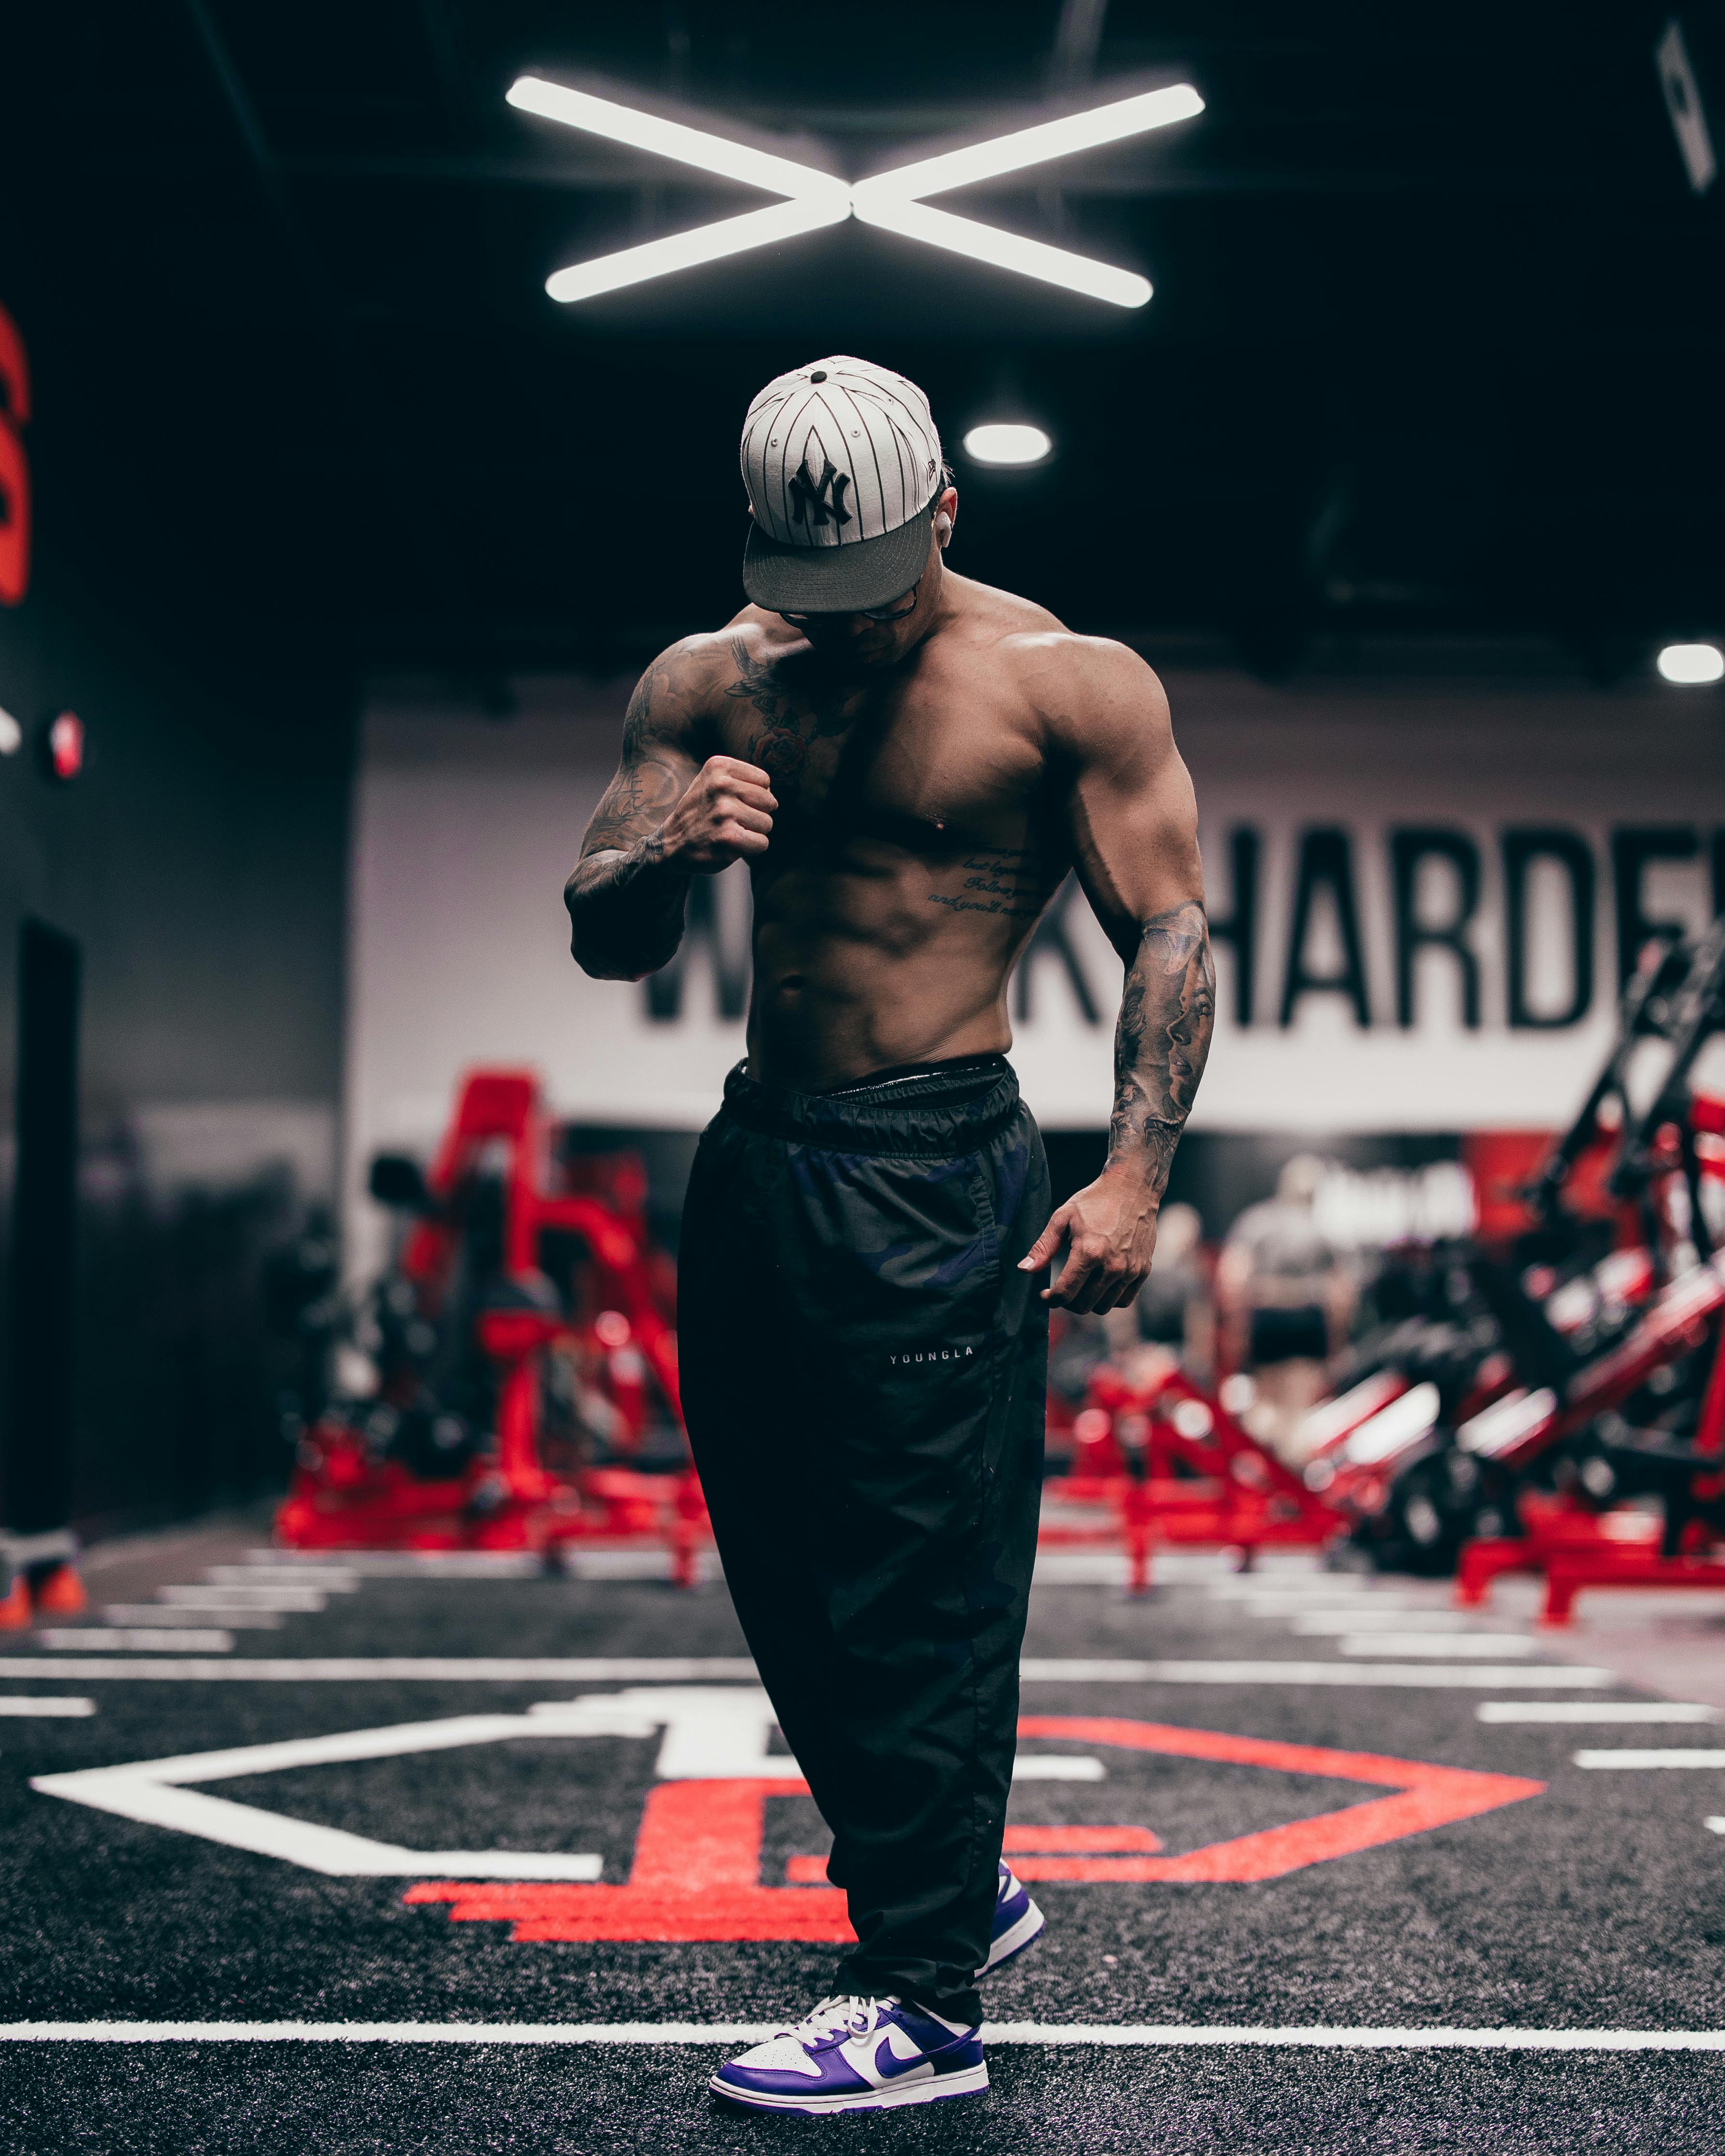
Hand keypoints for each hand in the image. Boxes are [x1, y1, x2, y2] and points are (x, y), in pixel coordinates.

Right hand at [652, 756, 775, 872]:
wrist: (671, 844)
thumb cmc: (700, 813)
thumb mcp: (712, 781)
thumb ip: (741, 778)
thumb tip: (772, 793)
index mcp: (718, 766)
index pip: (764, 781)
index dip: (755, 796)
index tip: (734, 803)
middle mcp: (721, 785)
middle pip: (769, 802)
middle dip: (756, 815)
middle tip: (733, 821)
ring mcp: (724, 811)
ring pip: (767, 823)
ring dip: (753, 832)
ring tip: (730, 831)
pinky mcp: (728, 837)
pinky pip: (762, 843)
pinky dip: (751, 848)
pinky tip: (731, 845)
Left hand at [1019, 1170, 1158, 1312]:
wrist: (1133, 1188)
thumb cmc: (1094, 1201)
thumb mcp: (1062, 1218)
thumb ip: (1043, 1247)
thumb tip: (1024, 1269)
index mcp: (1089, 1252)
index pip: (1065, 1293)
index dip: (1050, 1299)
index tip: (1045, 1294)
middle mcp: (1112, 1265)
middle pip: (1083, 1305)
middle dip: (1067, 1302)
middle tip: (1062, 1290)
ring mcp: (1130, 1270)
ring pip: (1103, 1308)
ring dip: (1088, 1302)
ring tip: (1081, 1286)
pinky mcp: (1143, 1270)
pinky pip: (1124, 1301)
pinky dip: (1109, 1300)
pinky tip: (1100, 1285)